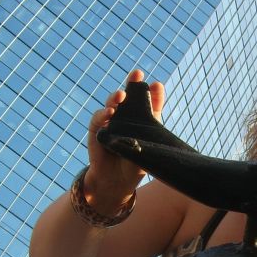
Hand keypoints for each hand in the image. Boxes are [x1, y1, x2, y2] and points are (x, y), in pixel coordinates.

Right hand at [84, 70, 164, 214]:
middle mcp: (125, 117)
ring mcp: (110, 122)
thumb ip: (153, 119)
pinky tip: (109, 112)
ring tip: (121, 95)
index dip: (151, 92)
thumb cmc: (135, 163)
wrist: (117, 182)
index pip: (146, 101)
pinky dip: (103, 114)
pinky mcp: (97, 130)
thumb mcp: (148, 143)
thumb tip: (158, 95)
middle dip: (132, 84)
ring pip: (112, 104)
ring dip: (115, 97)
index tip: (157, 85)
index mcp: (140, 119)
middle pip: (128, 96)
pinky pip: (98, 118)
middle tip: (137, 74)